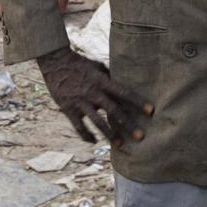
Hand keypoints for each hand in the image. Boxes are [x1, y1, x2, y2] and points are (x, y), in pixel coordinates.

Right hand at [36, 46, 154, 147]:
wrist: (55, 62)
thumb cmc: (80, 63)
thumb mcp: (97, 66)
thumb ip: (110, 76)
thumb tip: (125, 82)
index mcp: (102, 81)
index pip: (123, 92)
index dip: (137, 102)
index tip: (151, 111)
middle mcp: (93, 92)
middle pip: (113, 110)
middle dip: (128, 124)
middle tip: (140, 136)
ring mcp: (80, 102)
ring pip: (97, 122)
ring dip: (110, 134)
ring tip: (120, 144)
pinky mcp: (68, 109)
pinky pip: (79, 126)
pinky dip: (86, 135)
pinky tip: (94, 141)